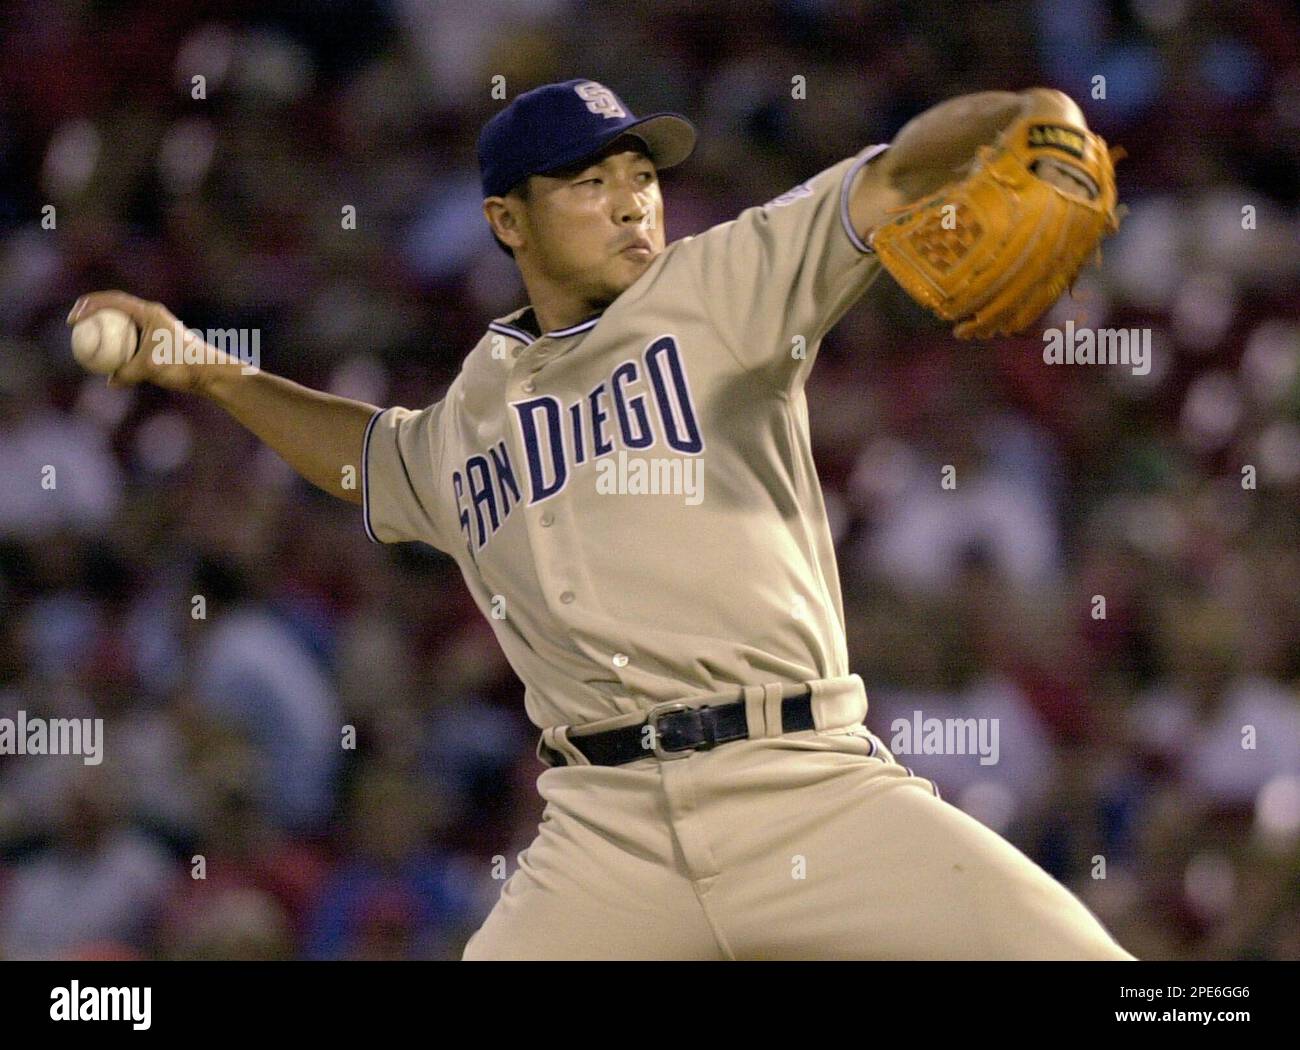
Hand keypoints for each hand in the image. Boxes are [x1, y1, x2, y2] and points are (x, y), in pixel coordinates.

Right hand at [66, 291, 216, 393]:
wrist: (209, 372)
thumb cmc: (182, 366)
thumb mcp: (150, 369)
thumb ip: (126, 373)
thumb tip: (109, 381)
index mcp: (149, 313)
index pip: (112, 301)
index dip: (88, 306)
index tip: (74, 321)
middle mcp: (151, 316)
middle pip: (114, 307)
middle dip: (91, 312)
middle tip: (74, 326)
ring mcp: (154, 328)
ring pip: (122, 324)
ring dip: (104, 329)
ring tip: (85, 342)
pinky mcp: (157, 342)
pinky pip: (130, 340)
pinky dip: (116, 346)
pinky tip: (106, 361)